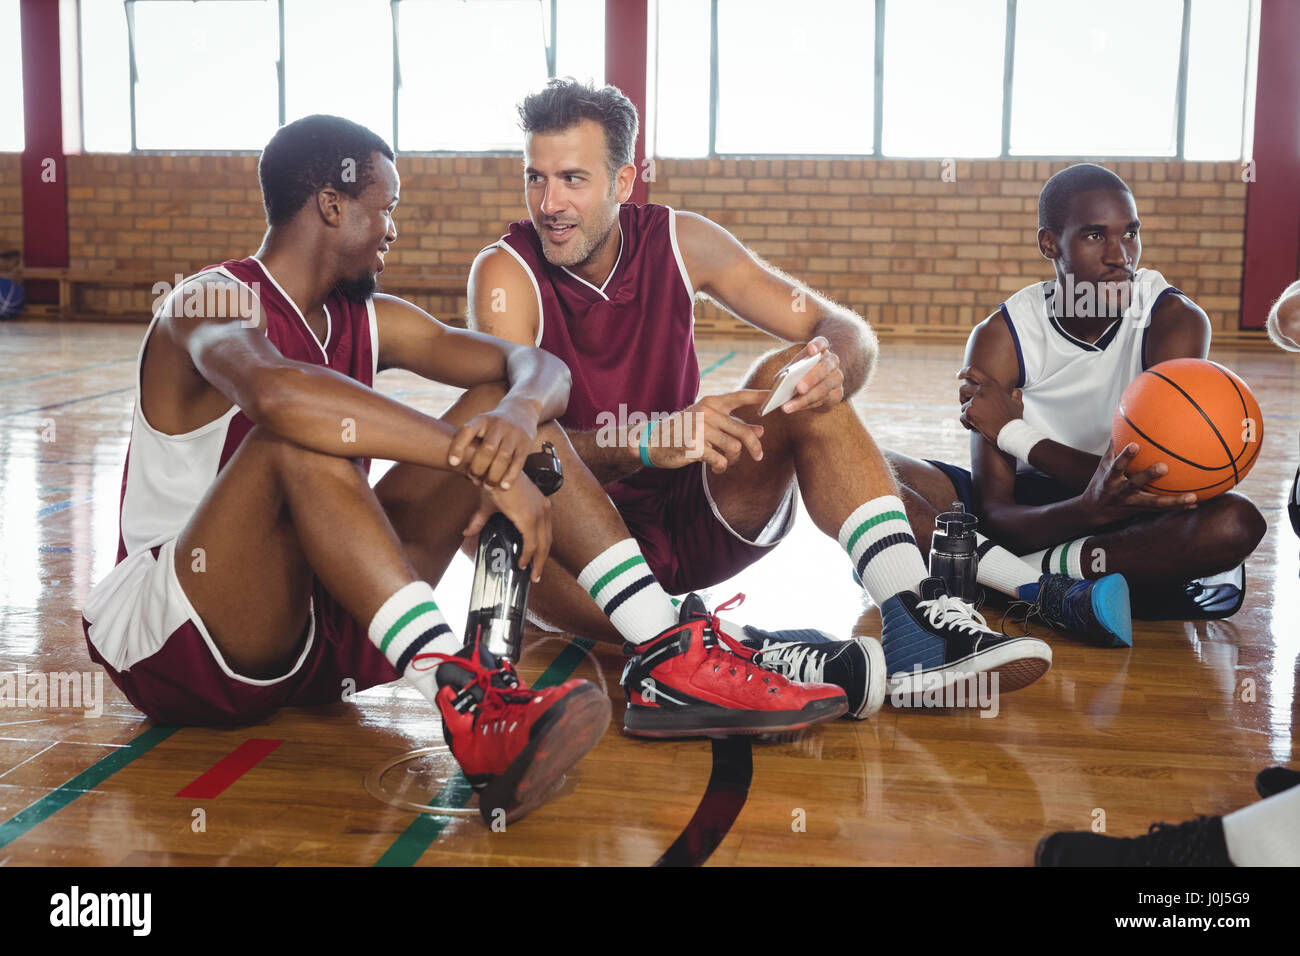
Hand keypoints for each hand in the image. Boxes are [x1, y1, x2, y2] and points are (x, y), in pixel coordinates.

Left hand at [447, 397, 538, 488]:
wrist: (521, 410)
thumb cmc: (492, 426)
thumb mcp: (479, 424)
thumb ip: (468, 440)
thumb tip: (454, 464)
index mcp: (482, 420)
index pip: (468, 431)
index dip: (458, 447)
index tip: (452, 463)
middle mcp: (498, 425)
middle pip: (487, 449)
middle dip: (478, 467)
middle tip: (473, 478)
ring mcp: (513, 433)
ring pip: (503, 457)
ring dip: (493, 475)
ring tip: (487, 486)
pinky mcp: (525, 443)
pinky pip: (518, 462)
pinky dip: (510, 476)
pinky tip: (503, 486)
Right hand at [461, 478, 551, 582]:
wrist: (490, 469)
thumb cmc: (490, 482)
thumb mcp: (489, 506)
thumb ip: (481, 520)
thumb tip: (467, 532)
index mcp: (540, 505)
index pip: (546, 532)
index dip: (542, 549)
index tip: (537, 561)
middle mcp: (543, 508)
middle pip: (547, 541)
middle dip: (542, 559)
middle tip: (536, 574)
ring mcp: (538, 513)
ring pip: (542, 545)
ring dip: (537, 562)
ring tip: (532, 574)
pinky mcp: (529, 518)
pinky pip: (532, 543)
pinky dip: (528, 555)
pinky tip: (522, 563)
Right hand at [635, 391, 766, 473]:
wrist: (653, 441)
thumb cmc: (684, 431)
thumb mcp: (708, 423)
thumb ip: (733, 425)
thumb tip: (761, 430)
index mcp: (711, 402)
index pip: (740, 396)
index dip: (759, 397)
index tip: (775, 396)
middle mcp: (706, 412)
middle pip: (743, 432)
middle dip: (754, 447)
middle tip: (758, 456)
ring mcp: (700, 429)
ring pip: (734, 449)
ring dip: (733, 460)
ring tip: (725, 462)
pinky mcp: (694, 446)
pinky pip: (720, 461)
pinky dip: (721, 468)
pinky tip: (716, 468)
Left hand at [775, 337, 844, 413]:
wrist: (817, 387)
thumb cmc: (800, 374)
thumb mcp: (792, 369)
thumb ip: (787, 372)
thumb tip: (779, 381)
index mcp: (821, 350)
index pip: (822, 343)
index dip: (817, 345)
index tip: (811, 350)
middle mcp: (832, 361)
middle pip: (824, 368)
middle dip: (811, 379)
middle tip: (798, 388)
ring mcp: (837, 378)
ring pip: (823, 388)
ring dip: (805, 398)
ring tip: (787, 406)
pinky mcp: (838, 394)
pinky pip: (823, 401)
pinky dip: (806, 405)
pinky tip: (793, 408)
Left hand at [957, 366, 1023, 442]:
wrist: (1009, 432)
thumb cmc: (1013, 419)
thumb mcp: (1017, 403)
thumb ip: (1015, 394)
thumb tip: (1015, 390)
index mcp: (991, 385)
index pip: (973, 372)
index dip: (964, 372)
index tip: (959, 375)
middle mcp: (981, 391)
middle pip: (963, 390)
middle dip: (962, 397)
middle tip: (965, 404)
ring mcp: (974, 401)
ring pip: (963, 406)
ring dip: (969, 414)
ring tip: (979, 421)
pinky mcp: (969, 412)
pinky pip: (962, 417)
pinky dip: (967, 423)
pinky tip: (976, 427)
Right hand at [1081, 440, 1198, 524]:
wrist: (1095, 510)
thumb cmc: (1103, 480)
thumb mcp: (1103, 464)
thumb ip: (1114, 446)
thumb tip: (1123, 421)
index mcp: (1110, 478)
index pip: (1116, 465)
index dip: (1124, 456)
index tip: (1134, 445)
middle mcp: (1120, 491)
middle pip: (1135, 483)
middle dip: (1148, 476)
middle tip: (1164, 467)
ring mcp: (1132, 503)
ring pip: (1154, 502)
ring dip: (1173, 500)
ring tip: (1192, 496)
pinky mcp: (1141, 510)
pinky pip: (1162, 509)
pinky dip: (1178, 506)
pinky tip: (1195, 503)